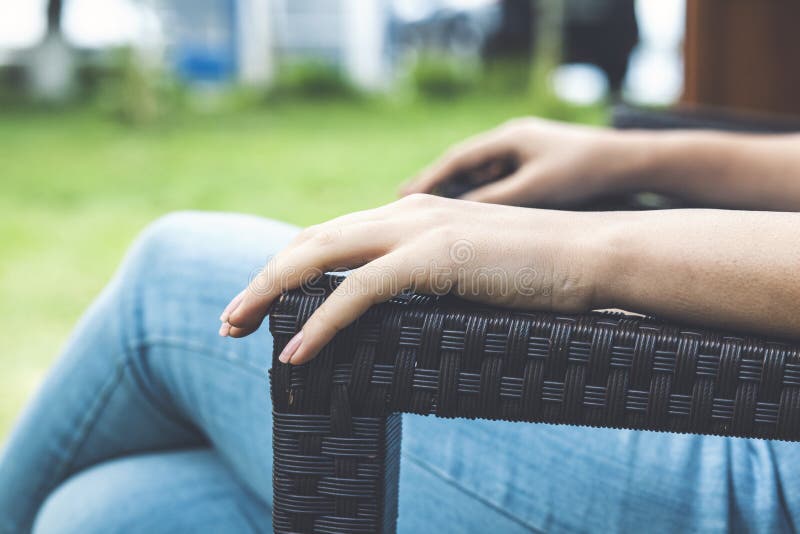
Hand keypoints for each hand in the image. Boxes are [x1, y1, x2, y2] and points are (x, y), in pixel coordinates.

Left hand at [219, 194, 608, 364]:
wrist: (594, 253)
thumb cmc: (539, 270)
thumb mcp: (471, 269)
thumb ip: (431, 276)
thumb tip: (397, 307)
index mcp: (413, 215)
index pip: (331, 234)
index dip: (288, 265)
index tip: (261, 302)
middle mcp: (407, 214)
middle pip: (310, 240)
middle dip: (262, 279)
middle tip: (229, 319)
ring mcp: (419, 230)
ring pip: (319, 257)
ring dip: (269, 292)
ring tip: (234, 329)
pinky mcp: (435, 257)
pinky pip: (359, 290)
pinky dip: (321, 321)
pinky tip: (294, 352)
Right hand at [400, 118, 644, 206]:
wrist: (631, 164)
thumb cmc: (584, 173)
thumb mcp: (534, 190)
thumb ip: (494, 201)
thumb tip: (456, 216)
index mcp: (510, 138)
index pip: (458, 159)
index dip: (429, 178)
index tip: (403, 195)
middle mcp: (514, 142)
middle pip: (465, 165)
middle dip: (437, 185)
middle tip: (406, 202)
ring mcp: (527, 154)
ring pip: (483, 175)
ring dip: (460, 193)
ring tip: (433, 214)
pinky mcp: (539, 168)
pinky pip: (502, 182)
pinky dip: (484, 198)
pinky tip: (474, 216)